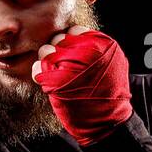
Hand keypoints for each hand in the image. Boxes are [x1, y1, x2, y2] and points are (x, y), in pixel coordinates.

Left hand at [30, 25, 132, 145]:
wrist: (108, 121)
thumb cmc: (108, 93)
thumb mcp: (112, 62)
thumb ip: (94, 46)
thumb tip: (70, 35)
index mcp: (101, 44)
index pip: (74, 31)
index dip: (69, 41)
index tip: (70, 53)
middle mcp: (86, 51)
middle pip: (58, 40)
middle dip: (56, 51)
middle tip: (61, 66)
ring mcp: (71, 65)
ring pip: (46, 51)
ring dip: (46, 61)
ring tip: (55, 74)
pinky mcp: (57, 80)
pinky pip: (38, 68)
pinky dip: (38, 73)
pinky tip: (46, 81)